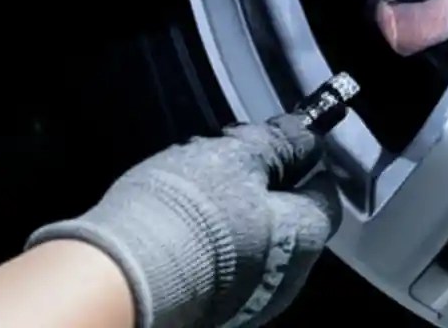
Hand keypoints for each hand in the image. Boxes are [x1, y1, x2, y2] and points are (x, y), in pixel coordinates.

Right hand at [28, 115, 339, 327]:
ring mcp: (251, 300)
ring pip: (255, 241)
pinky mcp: (215, 312)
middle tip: (224, 159)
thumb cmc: (188, 212)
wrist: (122, 278)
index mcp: (306, 237)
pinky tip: (180, 223)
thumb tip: (306, 138)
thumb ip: (280, 144)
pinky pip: (226, 267)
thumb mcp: (237, 156)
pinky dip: (211, 242)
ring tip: (193, 188)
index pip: (325, 192)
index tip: (277, 142)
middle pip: (289, 218)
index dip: (302, 161)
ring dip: (233, 212)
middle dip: (262, 185)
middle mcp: (288, 278)